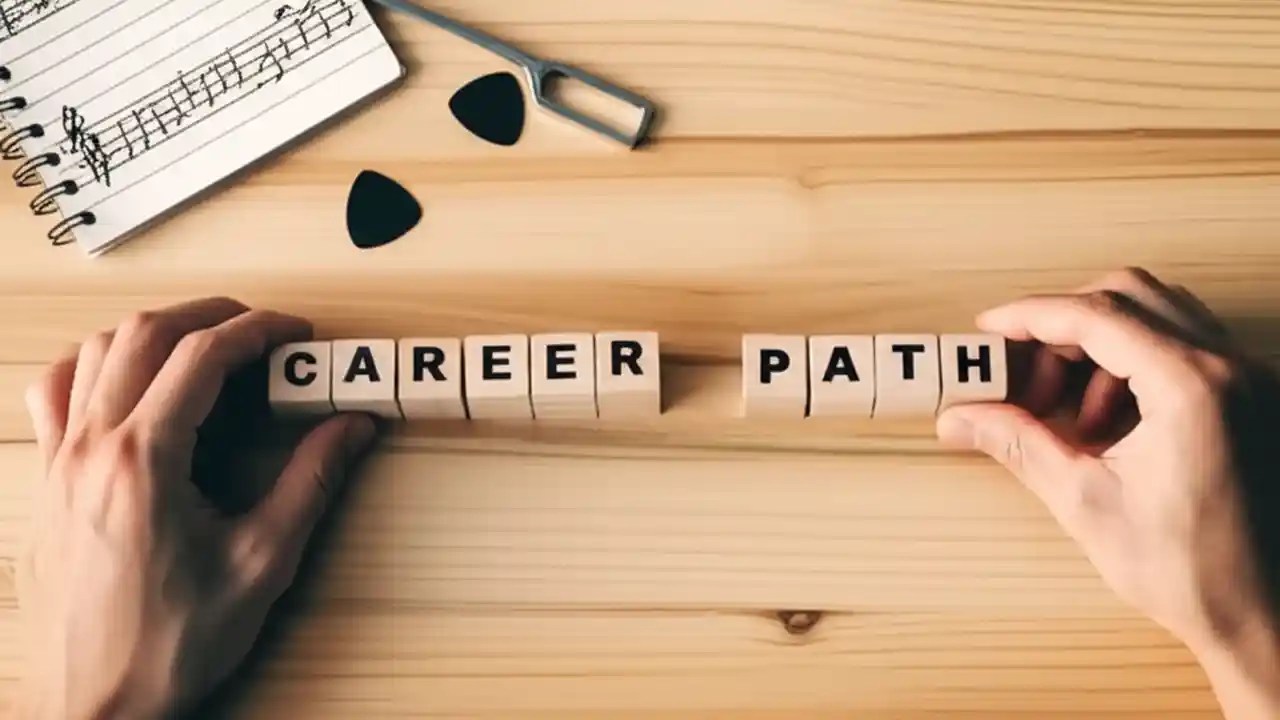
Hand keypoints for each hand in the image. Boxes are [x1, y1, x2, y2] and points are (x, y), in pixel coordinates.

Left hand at [17, 299, 376, 719]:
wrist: (97, 704)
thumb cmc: (169, 645)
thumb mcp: (262, 562)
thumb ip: (311, 483)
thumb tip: (349, 429)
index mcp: (145, 462)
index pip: (203, 356)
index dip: (258, 331)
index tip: (293, 334)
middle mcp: (93, 449)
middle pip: (146, 334)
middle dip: (210, 315)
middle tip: (260, 328)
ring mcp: (62, 462)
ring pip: (96, 350)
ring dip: (154, 329)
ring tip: (204, 342)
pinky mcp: (50, 481)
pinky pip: (54, 390)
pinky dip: (92, 362)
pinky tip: (124, 375)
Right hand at [936, 269, 1279, 719]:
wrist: (1265, 614)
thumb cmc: (1197, 572)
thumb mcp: (1086, 502)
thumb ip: (1019, 443)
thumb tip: (961, 416)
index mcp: (1190, 387)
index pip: (1094, 315)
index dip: (1030, 315)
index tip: (990, 330)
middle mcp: (1228, 368)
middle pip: (1128, 295)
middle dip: (1063, 325)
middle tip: (1024, 373)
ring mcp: (1249, 378)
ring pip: (1158, 315)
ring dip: (1101, 346)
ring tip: (1071, 413)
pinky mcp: (1254, 395)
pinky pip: (1185, 346)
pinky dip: (1135, 363)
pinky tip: (1112, 422)